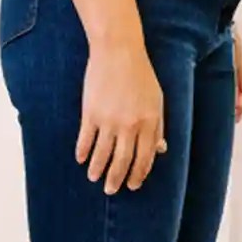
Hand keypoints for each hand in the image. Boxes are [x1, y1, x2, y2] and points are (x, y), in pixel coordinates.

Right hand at [76, 41, 166, 194]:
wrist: (119, 50)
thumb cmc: (140, 74)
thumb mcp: (157, 99)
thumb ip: (158, 126)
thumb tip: (160, 150)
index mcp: (150, 122)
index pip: (145, 157)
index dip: (139, 174)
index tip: (133, 184)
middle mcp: (130, 125)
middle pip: (123, 161)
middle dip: (117, 179)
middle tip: (112, 190)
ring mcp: (109, 120)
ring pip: (103, 154)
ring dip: (98, 170)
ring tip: (94, 178)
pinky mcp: (91, 112)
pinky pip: (86, 139)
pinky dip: (83, 152)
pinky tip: (81, 159)